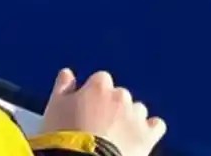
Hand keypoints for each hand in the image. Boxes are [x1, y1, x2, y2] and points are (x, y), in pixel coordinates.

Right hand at [40, 69, 166, 155]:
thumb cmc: (64, 135)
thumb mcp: (54, 107)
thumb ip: (63, 87)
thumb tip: (67, 74)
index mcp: (99, 86)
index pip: (100, 80)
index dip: (93, 94)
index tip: (85, 108)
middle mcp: (121, 96)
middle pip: (119, 96)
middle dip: (112, 107)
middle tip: (98, 126)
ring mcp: (136, 116)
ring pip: (137, 110)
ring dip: (130, 119)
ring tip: (116, 136)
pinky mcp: (147, 136)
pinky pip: (156, 126)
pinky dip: (150, 129)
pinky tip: (140, 138)